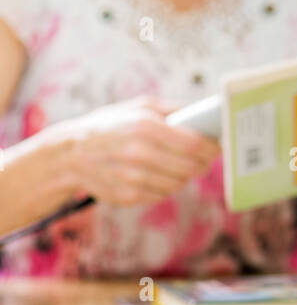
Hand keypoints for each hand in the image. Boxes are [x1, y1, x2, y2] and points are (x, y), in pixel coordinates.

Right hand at [59, 95, 221, 207]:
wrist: (70, 154)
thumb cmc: (109, 125)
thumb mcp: (138, 106)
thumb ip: (173, 110)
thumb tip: (205, 115)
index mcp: (144, 127)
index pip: (194, 144)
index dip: (212, 147)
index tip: (218, 145)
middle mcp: (139, 154)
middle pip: (190, 166)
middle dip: (203, 162)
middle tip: (206, 156)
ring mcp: (132, 179)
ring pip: (179, 183)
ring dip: (186, 174)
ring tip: (182, 164)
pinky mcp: (128, 197)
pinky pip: (162, 194)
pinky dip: (167, 185)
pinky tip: (160, 174)